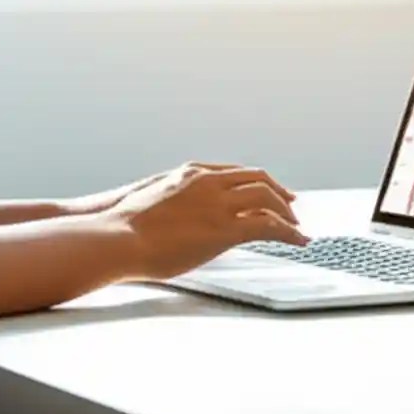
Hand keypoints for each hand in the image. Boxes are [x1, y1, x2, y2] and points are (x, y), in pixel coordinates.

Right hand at [66, 162, 296, 215]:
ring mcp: (217, 203)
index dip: (254, 182)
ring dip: (287, 213)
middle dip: (278, 192)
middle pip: (257, 178)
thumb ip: (172, 204)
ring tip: (297, 228)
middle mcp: (208, 182)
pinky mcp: (224, 229)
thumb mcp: (150, 203)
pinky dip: (289, 232)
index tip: (267, 191)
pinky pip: (268, 226)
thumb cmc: (122, 228)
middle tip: (292, 206)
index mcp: (190, 173)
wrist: (115, 237)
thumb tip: (176, 219)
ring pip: (268, 198)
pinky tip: (298, 240)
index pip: (233, 172)